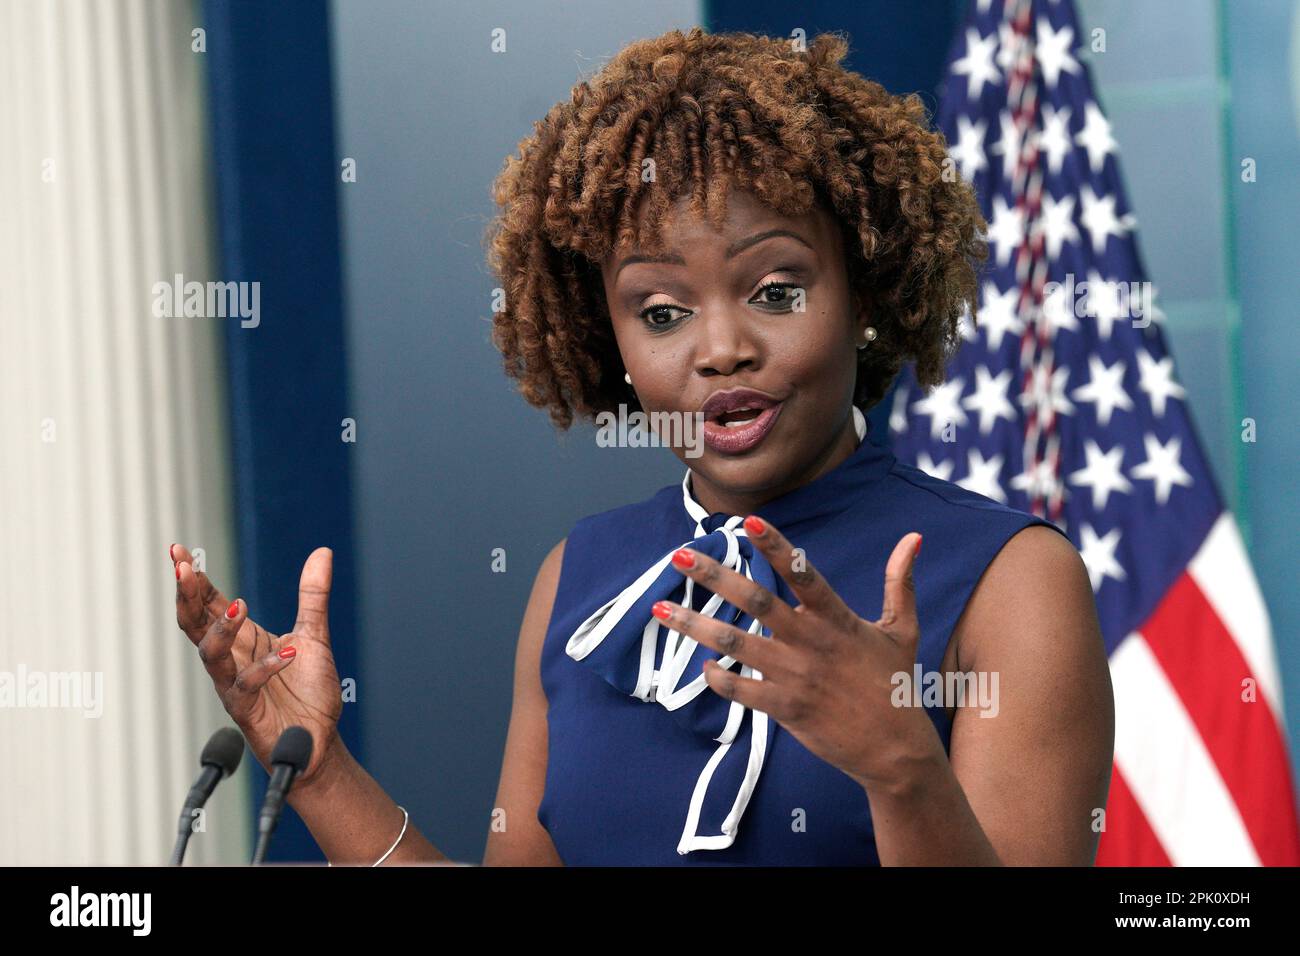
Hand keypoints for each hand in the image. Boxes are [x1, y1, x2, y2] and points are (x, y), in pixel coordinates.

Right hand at [171, 543, 345, 788]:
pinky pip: (246, 687)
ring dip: (220, 629)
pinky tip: (288, 654)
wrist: (319, 743)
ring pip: (210, 655)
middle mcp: (231, 660)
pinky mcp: (248, 711)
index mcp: (242, 639)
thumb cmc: (309, 692)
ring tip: (240, 606)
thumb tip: (322, 552)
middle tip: (182, 567)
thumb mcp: (314, 635)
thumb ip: (313, 596)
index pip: (209, 603)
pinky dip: (265, 668)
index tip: (177, 550)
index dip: (193, 577)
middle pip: (195, 624)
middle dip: (187, 595)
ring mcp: (235, 686)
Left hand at [649, 517, 941, 792]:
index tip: (748, 521)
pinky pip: (740, 690)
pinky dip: (717, 679)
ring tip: (660, 609)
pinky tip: (702, 667)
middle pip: (755, 601)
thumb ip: (899, 582)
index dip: (776, 546)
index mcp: (837, 619)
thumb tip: (913, 538)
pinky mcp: (784, 708)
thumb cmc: (896, 684)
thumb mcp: (902, 629)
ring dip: (694, 625)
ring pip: (734, 645)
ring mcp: (794, 676)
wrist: (895, 749)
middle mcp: (810, 643)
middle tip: (679, 555)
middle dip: (714, 576)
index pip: (802, 573)